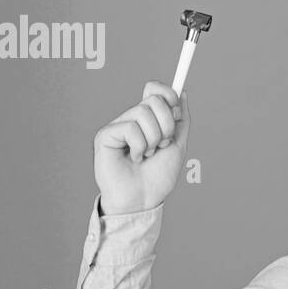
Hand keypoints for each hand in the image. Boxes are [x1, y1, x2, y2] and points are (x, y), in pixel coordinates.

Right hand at [93, 80, 190, 214]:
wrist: (144, 199)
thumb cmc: (158, 176)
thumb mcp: (178, 145)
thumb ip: (181, 120)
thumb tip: (182, 92)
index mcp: (149, 119)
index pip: (155, 90)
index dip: (168, 93)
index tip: (177, 112)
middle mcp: (132, 119)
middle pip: (153, 99)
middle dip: (167, 125)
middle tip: (162, 144)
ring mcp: (118, 126)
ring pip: (142, 112)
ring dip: (153, 139)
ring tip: (147, 155)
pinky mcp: (105, 135)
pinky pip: (130, 127)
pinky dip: (139, 146)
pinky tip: (134, 158)